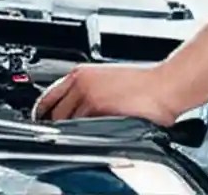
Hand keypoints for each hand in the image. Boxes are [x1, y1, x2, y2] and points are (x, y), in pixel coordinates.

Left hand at [33, 64, 179, 126]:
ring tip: (79, 135)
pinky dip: (81, 133)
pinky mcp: (97, 108)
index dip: (43, 110)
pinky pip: (79, 127)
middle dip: (55, 124)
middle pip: (54, 111)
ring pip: (65, 121)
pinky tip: (90, 134)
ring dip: (69, 130)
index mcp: (82, 73)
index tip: (42, 118)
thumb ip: (88, 90)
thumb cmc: (146, 84)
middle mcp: (81, 82)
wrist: (164, 86)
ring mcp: (88, 95)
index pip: (49, 94)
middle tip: (60, 132)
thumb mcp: (109, 79)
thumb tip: (77, 108)